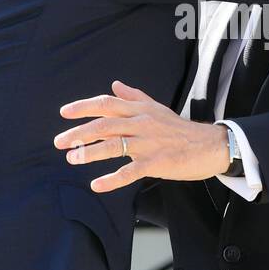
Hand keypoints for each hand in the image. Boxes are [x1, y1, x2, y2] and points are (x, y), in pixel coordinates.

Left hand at [56, 81, 230, 193]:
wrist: (209, 145)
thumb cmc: (180, 128)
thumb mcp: (156, 108)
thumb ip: (133, 96)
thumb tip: (115, 84)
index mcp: (140, 110)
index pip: (107, 104)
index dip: (83, 107)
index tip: (64, 112)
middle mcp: (142, 123)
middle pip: (104, 125)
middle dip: (78, 133)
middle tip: (59, 142)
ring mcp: (149, 143)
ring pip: (113, 146)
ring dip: (90, 153)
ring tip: (72, 159)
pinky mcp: (157, 163)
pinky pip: (130, 172)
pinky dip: (112, 179)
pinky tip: (96, 185)